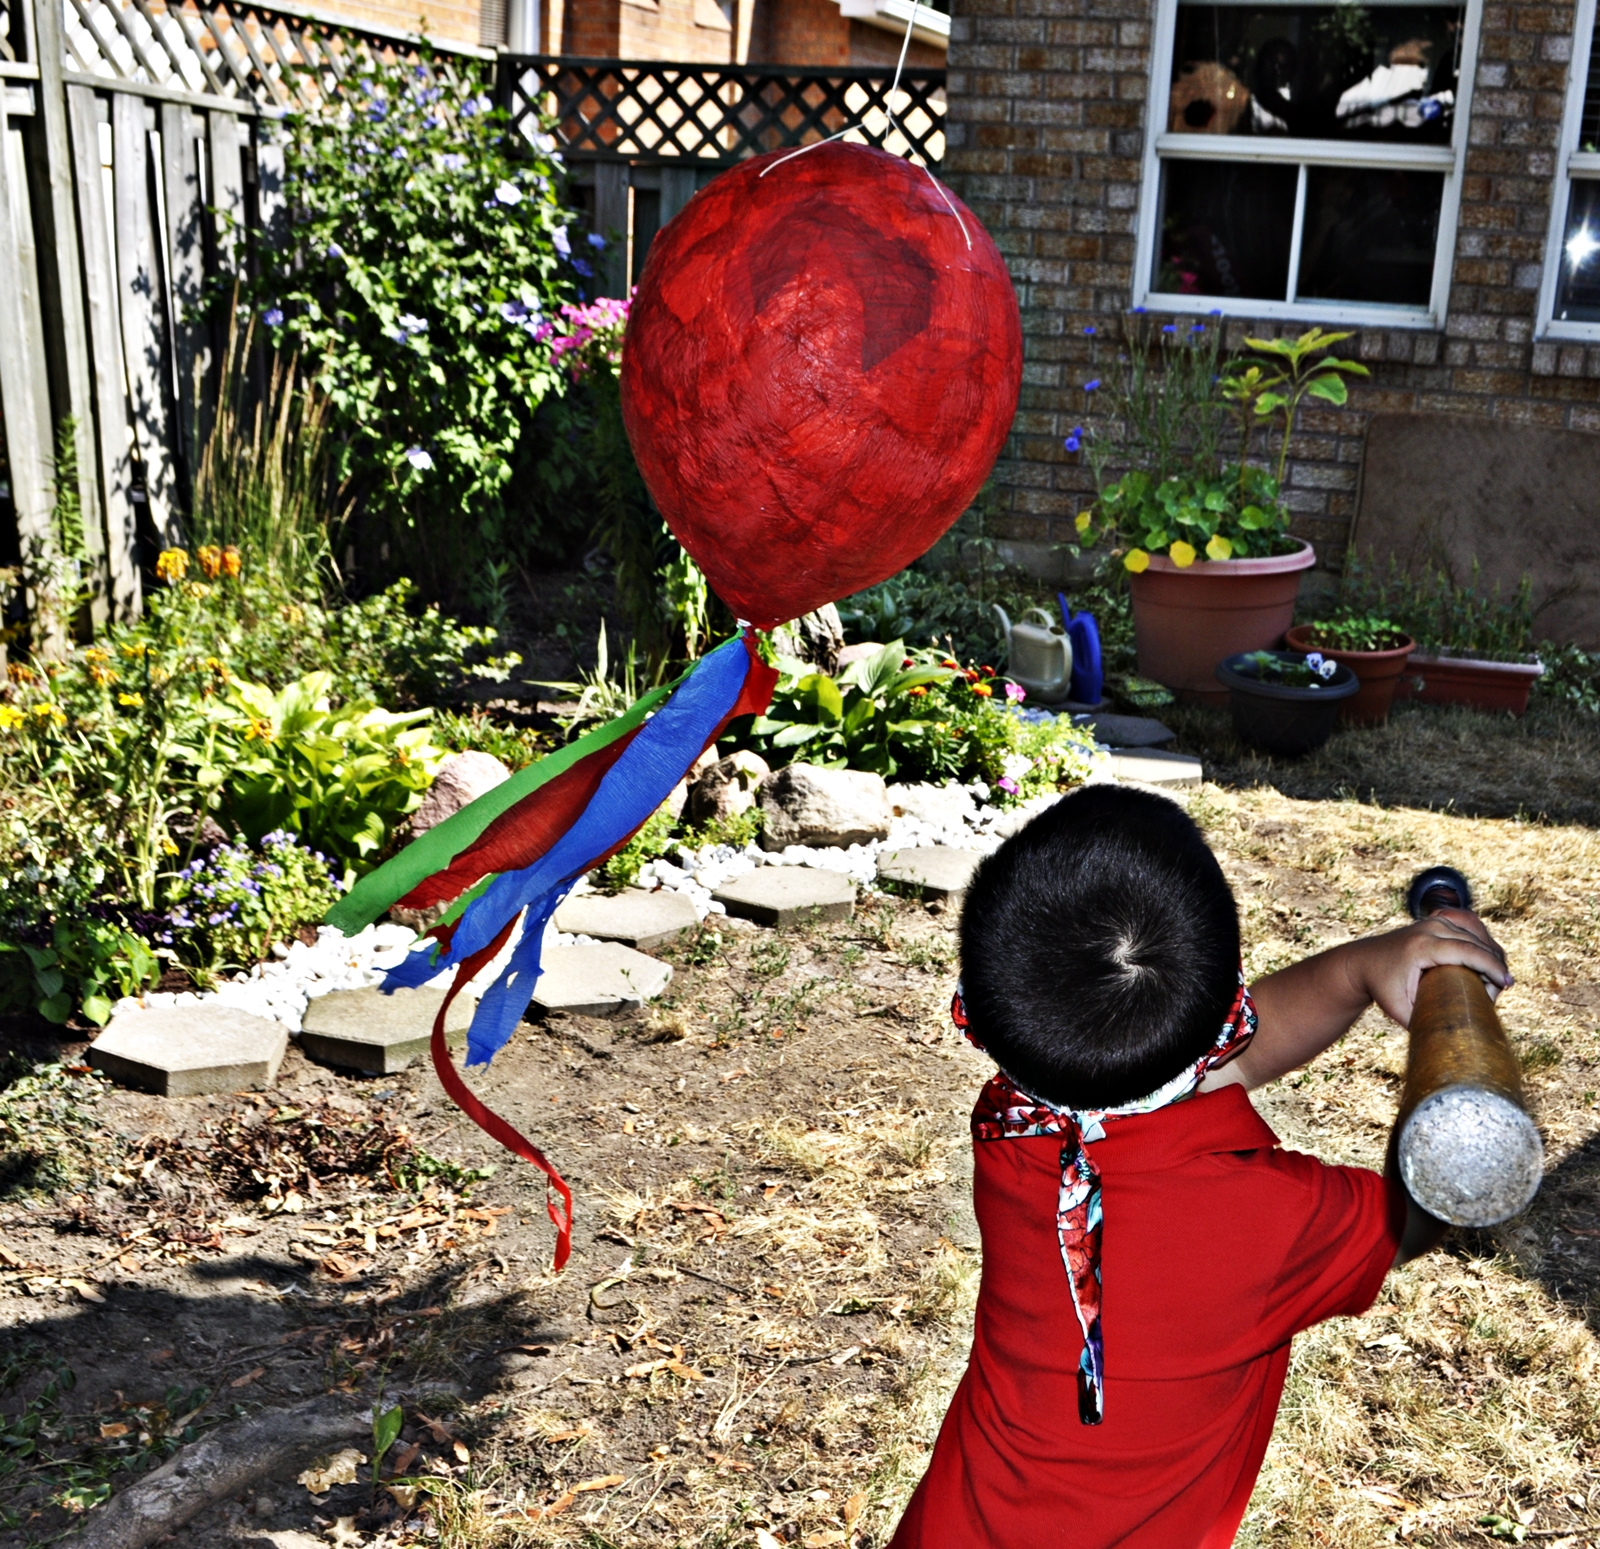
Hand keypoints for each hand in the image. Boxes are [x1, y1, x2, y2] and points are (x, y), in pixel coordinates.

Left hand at [1350, 909, 1511, 1030]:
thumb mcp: (1399, 1010)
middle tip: (1497, 992)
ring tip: (1493, 978)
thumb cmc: (1382, 988)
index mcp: (1421, 947)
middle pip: (1476, 943)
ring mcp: (1433, 921)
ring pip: (1477, 931)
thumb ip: (1425, 1024)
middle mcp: (1429, 929)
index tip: (1507, 985)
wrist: (1362, 962)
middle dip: (1494, 966)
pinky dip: (1482, 937)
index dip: (1492, 967)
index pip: (1468, 951)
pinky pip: (1469, 922)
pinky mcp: (1436, 920)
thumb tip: (1455, 1039)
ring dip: (1491, 952)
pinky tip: (1487, 954)